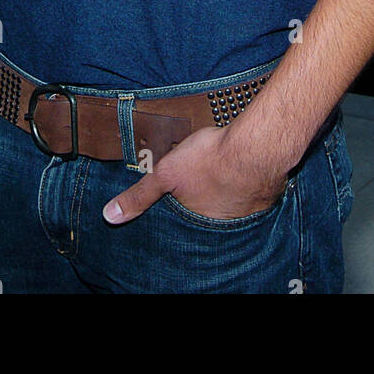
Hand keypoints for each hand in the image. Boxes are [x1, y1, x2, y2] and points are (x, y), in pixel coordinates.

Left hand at [102, 125, 288, 224]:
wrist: (254, 149)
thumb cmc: (210, 159)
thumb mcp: (165, 174)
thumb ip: (140, 195)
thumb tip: (110, 216)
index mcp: (196, 221)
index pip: (183, 221)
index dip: (179, 207)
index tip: (178, 198)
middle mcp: (221, 223)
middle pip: (206, 213)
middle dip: (202, 201)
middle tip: (200, 184)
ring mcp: (244, 212)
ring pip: (228, 204)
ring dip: (223, 193)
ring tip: (216, 176)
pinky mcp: (263, 197)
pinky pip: (249, 195)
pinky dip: (243, 185)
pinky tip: (239, 171)